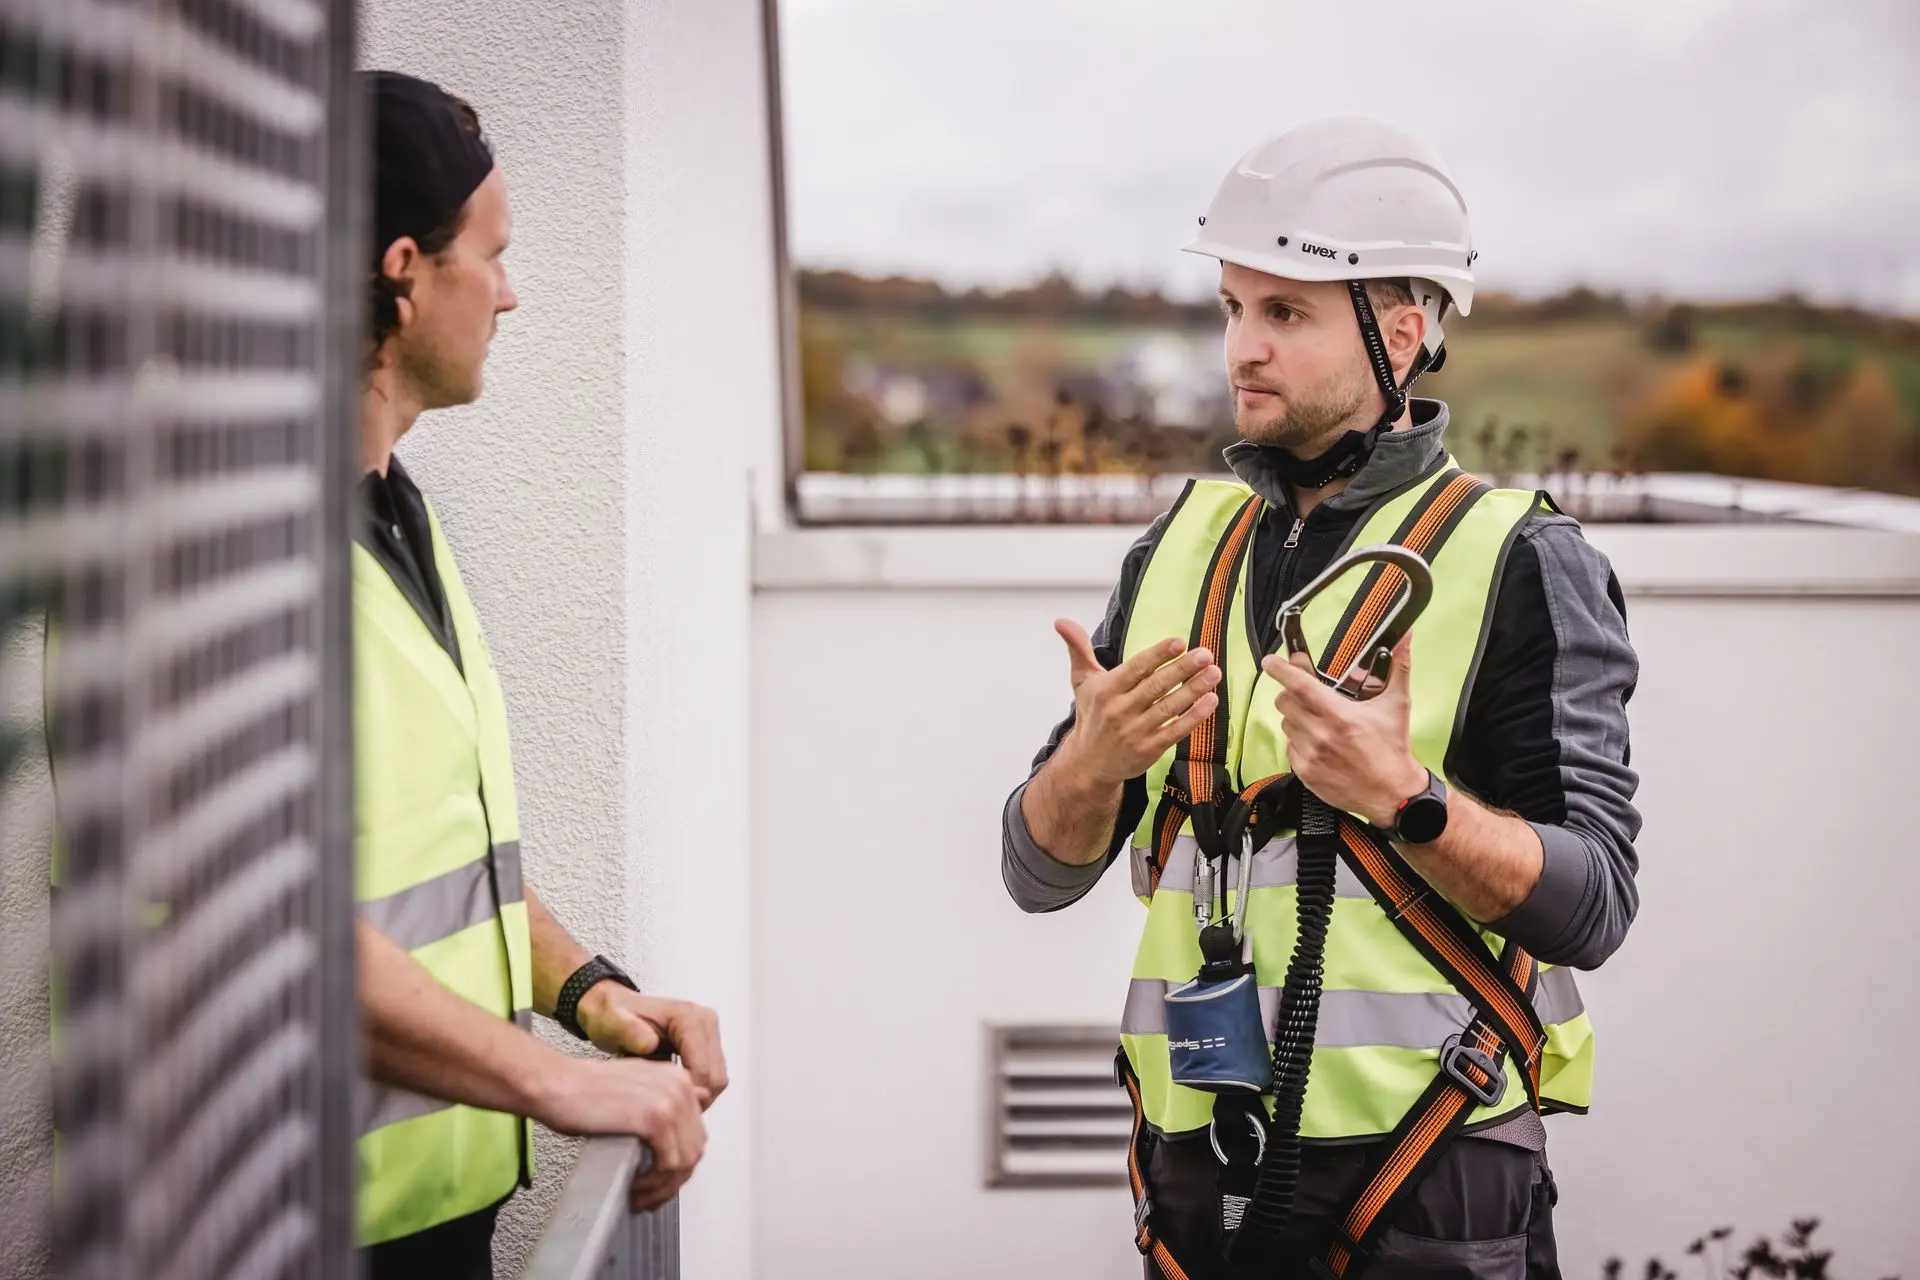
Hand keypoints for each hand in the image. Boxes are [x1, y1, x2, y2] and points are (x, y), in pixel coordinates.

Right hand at [533, 1056, 706, 1211]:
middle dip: (673, 1180)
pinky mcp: (654, 1119)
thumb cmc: (582, 1089)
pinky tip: (635, 1186)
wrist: (556, 1083)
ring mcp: (670, 1101)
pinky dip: (654, 1184)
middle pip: (694, 1147)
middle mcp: (680, 1086)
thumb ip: (659, 1101)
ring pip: (684, 1160)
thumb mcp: (633, 1087)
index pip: (695, 1130)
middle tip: (651, 1196)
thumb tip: (676, 1134)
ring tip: (641, 1197)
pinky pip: (668, 1165)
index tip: (662, 1180)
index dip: (680, 1162)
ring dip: (663, 1187)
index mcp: (677, 1077)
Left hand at [577, 985, 727, 1107]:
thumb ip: (630, 1031)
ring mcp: (709, 1033)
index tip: (663, 1109)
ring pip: (717, 1080)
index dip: (686, 1095)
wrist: (615, 1009)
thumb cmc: (614, 1017)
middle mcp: (704, 1021)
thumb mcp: (614, 1024)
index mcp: (687, 1016)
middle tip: (666, 1113)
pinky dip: (698, 1091)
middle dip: (694, 1100)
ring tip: (669, 1106)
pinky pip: (712, 1077)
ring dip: (698, 1097)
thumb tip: (649, 1044)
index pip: (702, 1068)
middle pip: (715, 1077)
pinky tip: (675, 1096)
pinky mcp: (707, 1044)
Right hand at [1052, 620, 1220, 786]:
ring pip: (1169, 707)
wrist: (1088, 763)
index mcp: (1106, 690)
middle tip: (1205, 654)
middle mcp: (1120, 710)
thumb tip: (1061, 621)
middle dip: (1183, 669)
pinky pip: (1175, 731)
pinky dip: (1194, 717)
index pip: (1136, 668)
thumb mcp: (1082, 681)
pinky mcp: (1149, 749)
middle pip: (1156, 686)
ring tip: (1213, 673)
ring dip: (1194, 690)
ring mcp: (1135, 731)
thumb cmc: (1091, 716)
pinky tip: (1210, 701)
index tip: (1178, 642)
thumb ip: (1078, 649)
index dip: (1158, 655)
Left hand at [1262, 634, 1426, 828]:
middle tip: (1307, 696)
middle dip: (1292, 694)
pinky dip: (1299, 741)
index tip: (1271, 661)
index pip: (1300, 686)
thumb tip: (1405, 637)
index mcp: (1340, 715)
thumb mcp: (1397, 705)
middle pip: (1285, 702)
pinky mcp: (1304, 773)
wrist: (1392, 793)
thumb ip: (1399, 667)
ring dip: (1297, 718)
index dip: (1282, 670)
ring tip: (1319, 722)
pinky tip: (1319, 743)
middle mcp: (1321, 735)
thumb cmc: (1393, 748)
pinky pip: (1289, 747)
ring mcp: (1310, 755)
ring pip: (1287, 724)